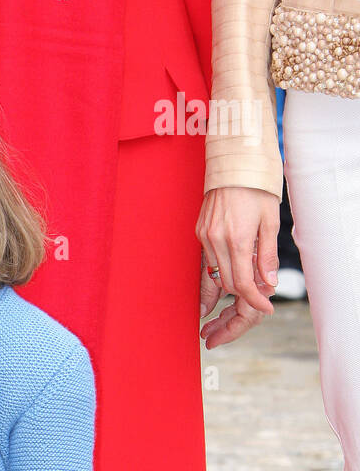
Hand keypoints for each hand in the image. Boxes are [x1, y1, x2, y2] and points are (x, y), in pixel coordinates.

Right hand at [196, 185, 280, 348]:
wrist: (234, 163)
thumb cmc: (257, 188)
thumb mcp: (270, 220)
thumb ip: (268, 254)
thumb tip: (268, 283)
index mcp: (237, 239)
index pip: (243, 284)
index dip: (255, 300)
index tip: (265, 307)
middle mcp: (216, 241)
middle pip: (228, 283)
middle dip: (243, 293)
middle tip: (259, 295)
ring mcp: (204, 237)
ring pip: (216, 275)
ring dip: (231, 282)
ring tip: (246, 284)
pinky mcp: (199, 233)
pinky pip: (208, 261)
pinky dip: (221, 269)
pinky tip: (231, 270)